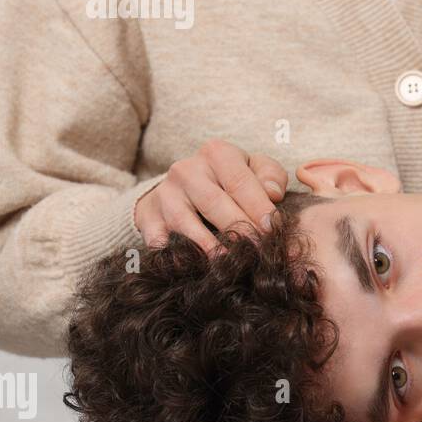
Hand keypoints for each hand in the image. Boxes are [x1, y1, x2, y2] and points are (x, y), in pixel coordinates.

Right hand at [133, 138, 287, 252]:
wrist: (183, 187)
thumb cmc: (230, 181)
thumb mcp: (254, 169)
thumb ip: (271, 177)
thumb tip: (274, 194)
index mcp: (217, 154)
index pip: (240, 181)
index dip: (258, 207)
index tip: (273, 229)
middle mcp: (186, 169)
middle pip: (213, 202)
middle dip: (237, 228)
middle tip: (258, 250)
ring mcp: (164, 194)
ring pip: (184, 221)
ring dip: (206, 244)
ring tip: (227, 261)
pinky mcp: (148, 217)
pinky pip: (158, 239)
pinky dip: (173, 255)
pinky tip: (191, 268)